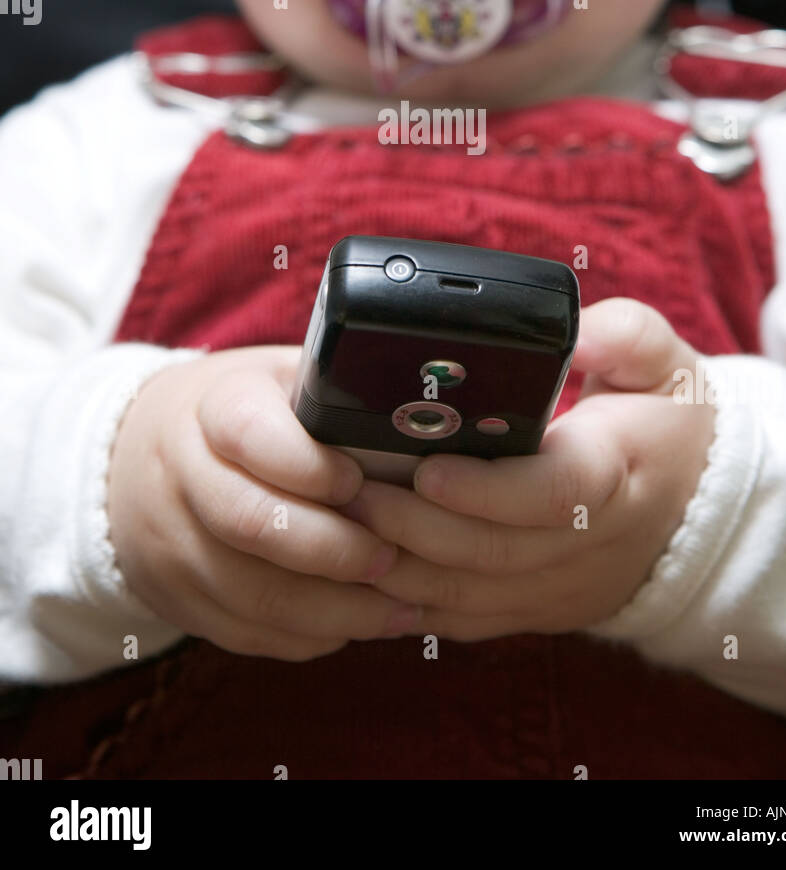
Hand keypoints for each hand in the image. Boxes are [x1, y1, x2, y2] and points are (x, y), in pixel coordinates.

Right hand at [107, 346, 421, 661]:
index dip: (307, 465)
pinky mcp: (174, 596)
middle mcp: (179, 474)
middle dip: (332, 549)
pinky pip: (243, 630)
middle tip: (391, 557)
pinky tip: (353, 625)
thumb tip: (420, 424)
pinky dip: (306, 635)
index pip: (248, 434)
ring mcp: (169, 542)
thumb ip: (334, 397)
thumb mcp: (280, 378)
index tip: (357, 480)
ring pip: (251, 593)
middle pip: (250, 524)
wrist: (138, 453)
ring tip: (398, 610)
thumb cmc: (244, 411)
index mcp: (212, 406)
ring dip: (333, 610)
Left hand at [337, 300, 716, 639]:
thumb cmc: (666, 421)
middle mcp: (590, 543)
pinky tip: (360, 571)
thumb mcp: (664, 362)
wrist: (700, 510)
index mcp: (617, 474)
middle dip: (412, 525)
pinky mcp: (533, 610)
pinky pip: (463, 620)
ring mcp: (560, 587)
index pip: (554, 494)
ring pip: (469, 596)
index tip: (425, 467)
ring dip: (398, 566)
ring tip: (339, 522)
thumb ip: (625, 334)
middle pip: (494, 551)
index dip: (485, 490)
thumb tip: (578, 330)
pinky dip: (408, 602)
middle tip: (348, 487)